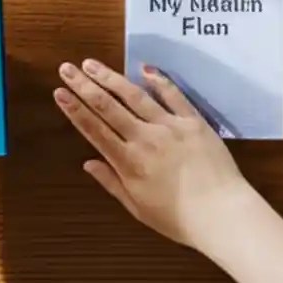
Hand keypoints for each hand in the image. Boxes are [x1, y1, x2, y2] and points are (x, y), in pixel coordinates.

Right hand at [53, 59, 260, 248]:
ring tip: (92, 64)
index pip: (94, 130)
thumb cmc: (179, 219)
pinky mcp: (193, 121)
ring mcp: (170, 126)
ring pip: (135, 95)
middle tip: (67, 67)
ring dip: (111, 77)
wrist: (223, 214)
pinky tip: (143, 68)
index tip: (59, 92)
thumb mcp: (138, 208)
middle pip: (108, 106)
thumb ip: (112, 182)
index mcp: (129, 162)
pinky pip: (173, 95)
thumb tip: (88, 163)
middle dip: (84, 85)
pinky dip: (158, 80)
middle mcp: (146, 139)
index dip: (74, 109)